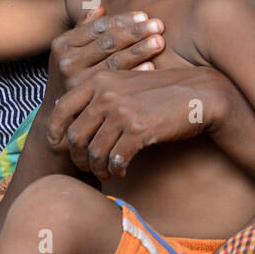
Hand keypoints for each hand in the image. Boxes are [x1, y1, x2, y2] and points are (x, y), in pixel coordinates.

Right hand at [44, 7, 164, 105]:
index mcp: (62, 44)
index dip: (123, 20)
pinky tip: (152, 67)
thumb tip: (100, 7)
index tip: (144, 16)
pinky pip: (117, 83)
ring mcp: (77, 82)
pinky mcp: (89, 100)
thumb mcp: (68, 52)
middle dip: (135, 32)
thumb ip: (83, 30)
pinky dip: (135, 73)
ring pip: (114, 61)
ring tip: (159, 42)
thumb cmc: (69, 78)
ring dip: (139, 50)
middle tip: (158, 25)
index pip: (98, 27)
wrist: (58, 117)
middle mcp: (67, 62)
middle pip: (108, 42)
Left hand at [46, 65, 223, 180]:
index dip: (54, 131)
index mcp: (99, 80)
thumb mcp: (124, 82)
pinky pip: (116, 159)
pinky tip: (121, 171)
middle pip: (75, 135)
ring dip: (97, 168)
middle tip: (85, 167)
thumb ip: (95, 92)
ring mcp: (122, 111)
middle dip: (78, 157)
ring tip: (105, 173)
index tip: (56, 146)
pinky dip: (115, 169)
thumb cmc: (159, 92)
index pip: (61, 108)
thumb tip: (59, 105)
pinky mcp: (139, 130)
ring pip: (94, 151)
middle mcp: (106, 94)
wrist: (199, 95)